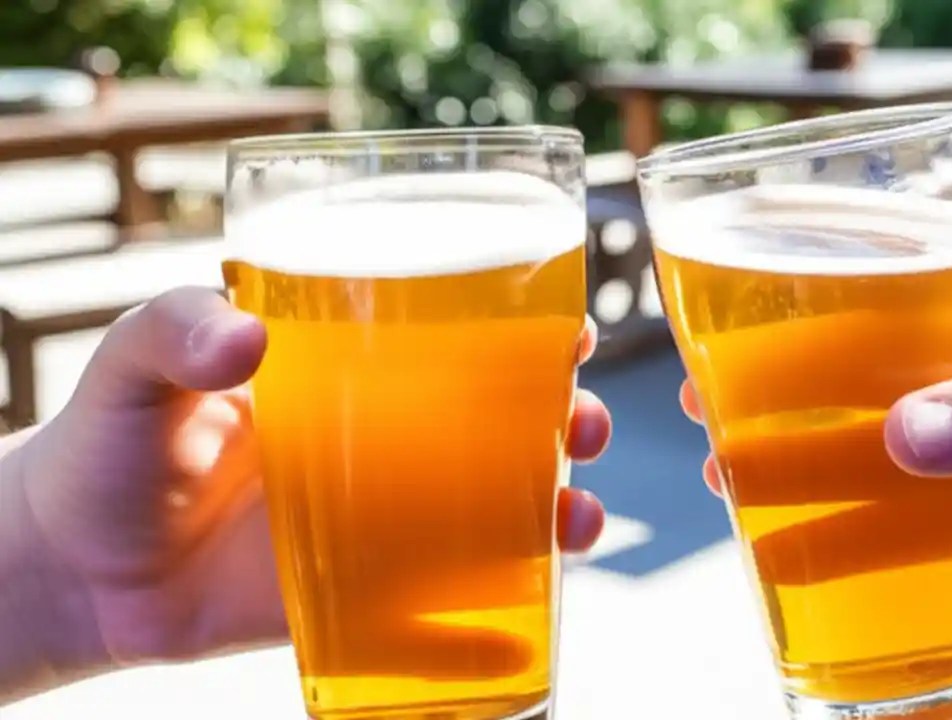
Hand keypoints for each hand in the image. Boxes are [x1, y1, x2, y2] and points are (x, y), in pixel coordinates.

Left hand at [5, 288, 610, 692]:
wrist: (75, 574)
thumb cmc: (104, 449)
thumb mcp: (131, 371)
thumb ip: (173, 332)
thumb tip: (248, 337)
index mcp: (343, 369)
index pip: (451, 337)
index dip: (522, 330)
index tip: (571, 326)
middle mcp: (377, 438)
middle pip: (498, 422)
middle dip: (564, 420)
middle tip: (587, 421)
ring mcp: (375, 516)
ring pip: (493, 505)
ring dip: (557, 505)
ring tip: (583, 515)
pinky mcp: (361, 589)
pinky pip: (448, 595)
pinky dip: (502, 604)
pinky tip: (538, 595)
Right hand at [683, 249, 951, 609]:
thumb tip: (899, 442)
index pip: (884, 257)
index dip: (800, 271)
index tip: (726, 293)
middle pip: (845, 348)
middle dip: (770, 369)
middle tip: (701, 395)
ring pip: (852, 421)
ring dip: (786, 441)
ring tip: (724, 465)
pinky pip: (883, 490)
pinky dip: (832, 505)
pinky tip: (784, 526)